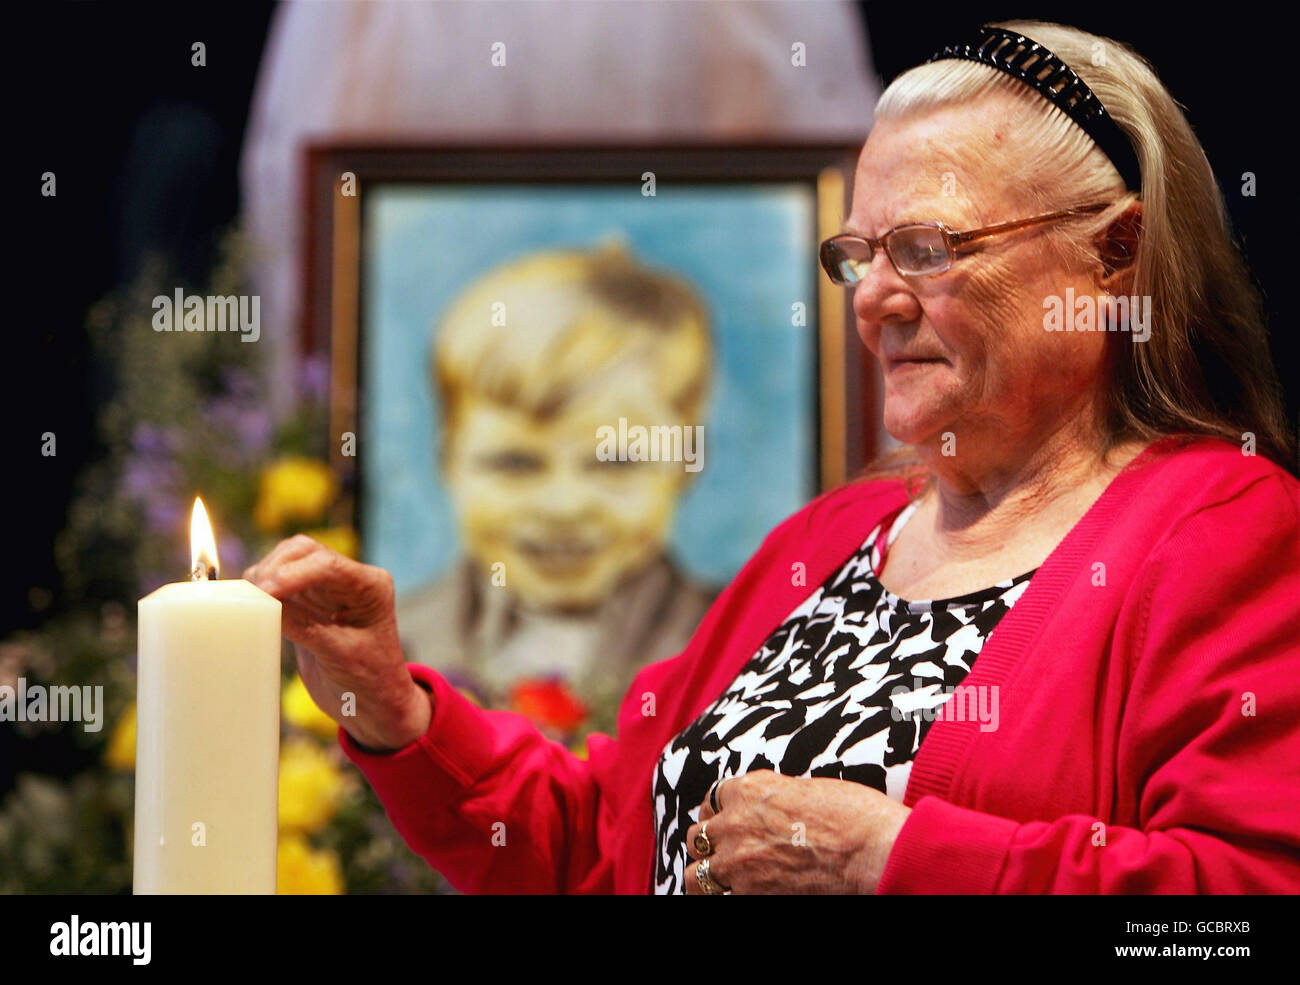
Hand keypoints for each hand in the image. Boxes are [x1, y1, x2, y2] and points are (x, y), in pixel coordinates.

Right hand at [244, 535, 431, 750]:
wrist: (372, 705)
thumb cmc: (368, 682)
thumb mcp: (338, 655)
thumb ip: (304, 627)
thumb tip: (263, 602)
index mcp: (370, 586)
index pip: (326, 564)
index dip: (291, 573)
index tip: (264, 592)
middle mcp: (351, 579)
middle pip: (304, 551)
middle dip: (274, 568)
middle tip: (253, 596)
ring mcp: (329, 589)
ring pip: (290, 561)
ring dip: (266, 575)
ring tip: (250, 601)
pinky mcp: (310, 602)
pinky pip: (282, 583)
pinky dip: (264, 589)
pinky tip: (253, 605)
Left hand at [683, 771, 909, 893]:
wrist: (872, 849)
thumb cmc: (854, 814)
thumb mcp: (806, 789)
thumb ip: (775, 799)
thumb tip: (770, 809)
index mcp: (749, 790)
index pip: (713, 800)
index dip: (721, 813)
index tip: (729, 822)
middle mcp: (735, 823)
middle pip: (699, 836)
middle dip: (711, 844)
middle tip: (727, 851)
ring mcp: (738, 862)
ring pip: (694, 874)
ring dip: (707, 876)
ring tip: (723, 880)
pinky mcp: (749, 894)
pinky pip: (718, 898)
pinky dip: (727, 896)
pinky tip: (740, 894)